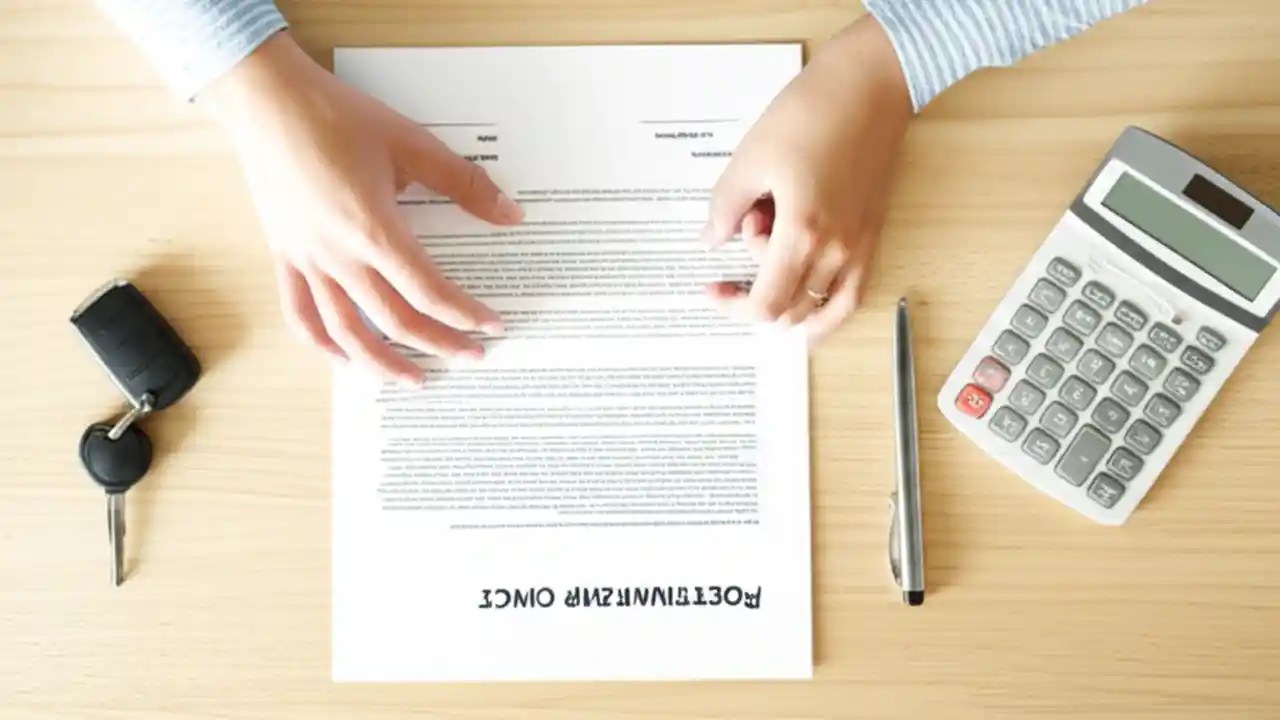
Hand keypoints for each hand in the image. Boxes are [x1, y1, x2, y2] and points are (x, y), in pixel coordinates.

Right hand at [204, 33, 522, 383]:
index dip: (464, 314)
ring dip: (382, 363)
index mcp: (373, 229)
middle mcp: (338, 254)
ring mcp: (306, 259)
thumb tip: (509, 214)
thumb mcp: (412, 144)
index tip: (491, 326)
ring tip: (415, 380)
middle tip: (471, 356)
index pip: (428, 291)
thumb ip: (464, 184)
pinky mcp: (284, 255)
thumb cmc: (337, 116)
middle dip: (438, 344)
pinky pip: (300, 313)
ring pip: (346, 331)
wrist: (268, 99)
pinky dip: (322, 344)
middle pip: (395, 319)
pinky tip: (344, 359)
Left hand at [703, 16, 911, 343]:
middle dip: (755, 298)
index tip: (714, 287)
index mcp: (804, 234)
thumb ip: (725, 207)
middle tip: (736, 267)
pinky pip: (853, 294)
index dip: (733, 306)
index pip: (767, 305)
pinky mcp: (872, 234)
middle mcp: (837, 251)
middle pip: (791, 313)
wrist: (870, 84)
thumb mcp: (751, 159)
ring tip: (769, 284)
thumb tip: (711, 239)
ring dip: (790, 306)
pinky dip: (829, 311)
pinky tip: (812, 312)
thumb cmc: (812, 113)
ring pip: (824, 311)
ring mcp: (860, 246)